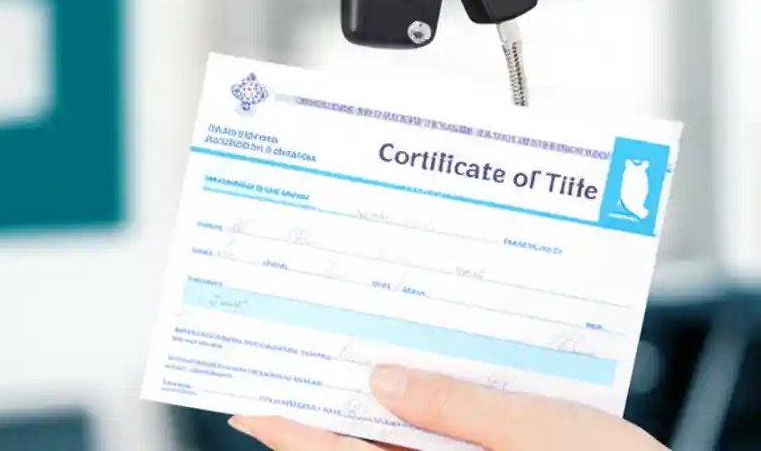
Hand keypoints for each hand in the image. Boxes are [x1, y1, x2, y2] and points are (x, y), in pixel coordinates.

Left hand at [227, 365, 667, 449]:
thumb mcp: (541, 433)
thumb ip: (458, 407)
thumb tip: (384, 378)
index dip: (283, 426)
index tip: (240, 400)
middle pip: (354, 438)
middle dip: (318, 397)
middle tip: (283, 348)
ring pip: (391, 433)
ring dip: (364, 394)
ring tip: (336, 341)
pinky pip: (433, 433)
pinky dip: (417, 403)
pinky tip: (413, 364)